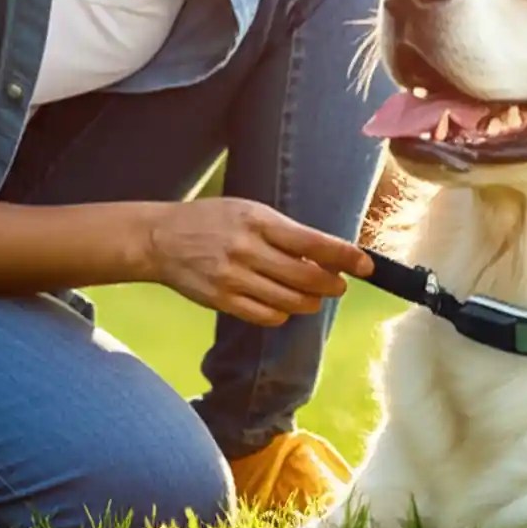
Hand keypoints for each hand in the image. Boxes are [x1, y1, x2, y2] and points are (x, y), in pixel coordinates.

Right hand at [144, 198, 372, 326]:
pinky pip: (266, 316)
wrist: (160, 239)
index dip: (345, 256)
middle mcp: (247, 250)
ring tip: (315, 296)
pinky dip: (283, 314)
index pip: (314, 243)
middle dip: (333, 284)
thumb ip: (285, 232)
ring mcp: (233, 278)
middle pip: (307, 277)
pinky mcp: (222, 300)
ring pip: (291, 301)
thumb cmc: (212, 220)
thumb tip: (327, 255)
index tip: (366, 265)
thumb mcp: (250, 212)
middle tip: (340, 285)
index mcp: (258, 221)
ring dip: (312, 302)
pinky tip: (285, 304)